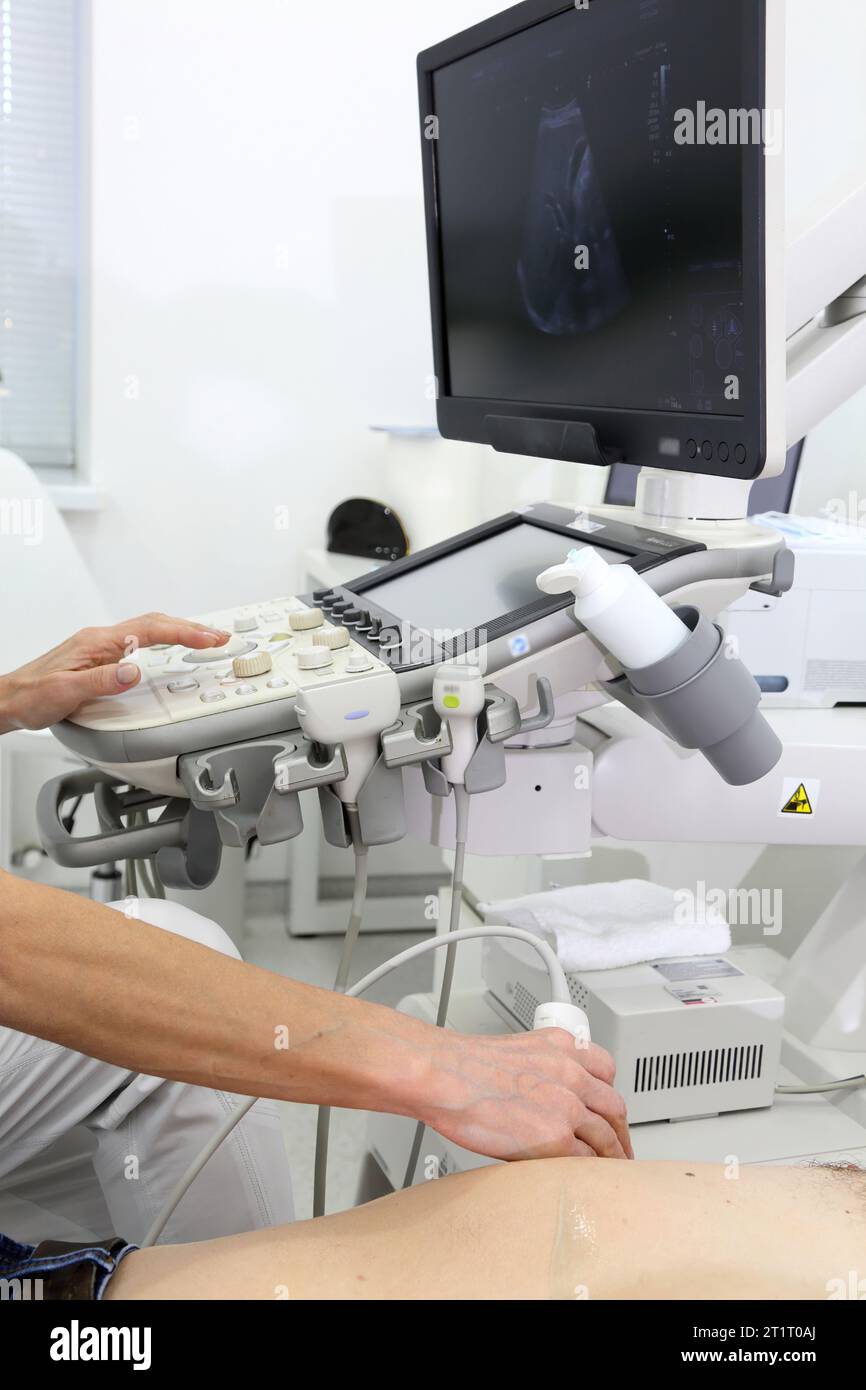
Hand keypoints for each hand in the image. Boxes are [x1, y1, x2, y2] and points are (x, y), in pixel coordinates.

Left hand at [0, 614, 230, 733]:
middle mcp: (100, 639)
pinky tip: (171, 647)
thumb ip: (103, 681)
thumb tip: (135, 671)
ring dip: (179, 631)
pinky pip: (140, 640)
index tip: (209, 638)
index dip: (183, 632)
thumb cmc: (32, 697)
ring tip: (204, 639)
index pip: (149, 630)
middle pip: (155, 623)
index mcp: (97, 642)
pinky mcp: (101, 657)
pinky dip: (163, 640)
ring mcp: (101, 646)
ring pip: (149, 629)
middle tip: (219, 636)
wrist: (9, 700)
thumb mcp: (66, 693)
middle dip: (191, 627)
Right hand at [420, 1029, 632, 1161]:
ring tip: (609, 1169)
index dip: (609, 1096)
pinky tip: (586, 1177)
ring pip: (606, 1136)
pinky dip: (589, 1171)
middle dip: (619, 1130)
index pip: (606, 1071)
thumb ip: (542, 1068)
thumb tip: (545, 1093)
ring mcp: (568, 1106)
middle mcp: (572, 1072)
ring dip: (612, 1155)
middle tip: (619, 1146)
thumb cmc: (464, 1067)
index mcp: (563, 1046)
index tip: (609, 1111)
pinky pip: (586, 1160)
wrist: (444, 1077)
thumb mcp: (517, 1050)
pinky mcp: (557, 1139)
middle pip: (614, 1106)